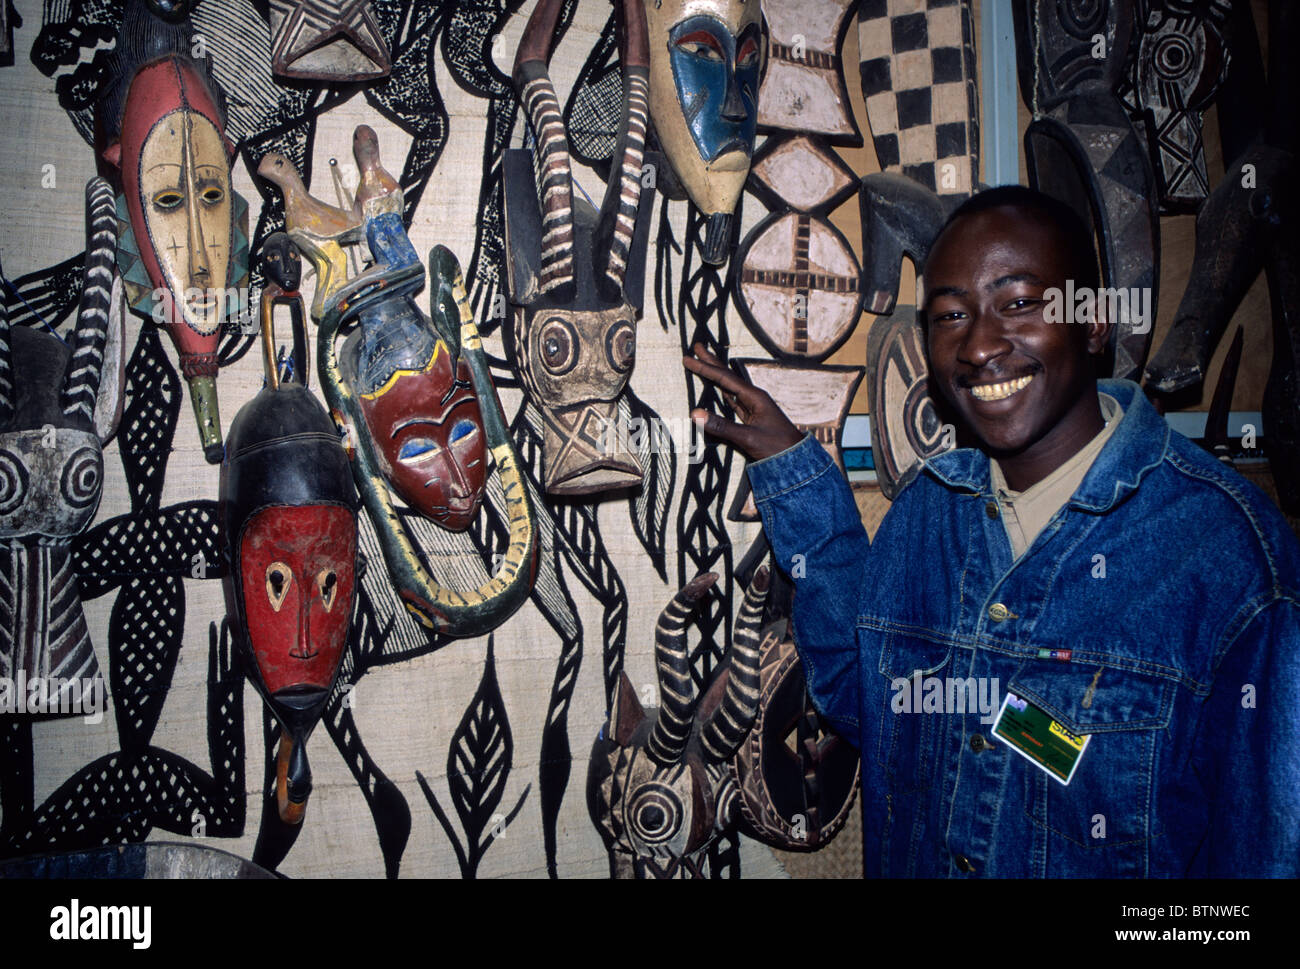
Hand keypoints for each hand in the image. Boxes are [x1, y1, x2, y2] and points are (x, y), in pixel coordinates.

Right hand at [682, 343, 803, 461]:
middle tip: (696, 346)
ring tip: (704, 364)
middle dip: (711, 362)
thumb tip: (695, 414)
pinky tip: (720, 390)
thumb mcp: (748, 437)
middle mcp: (754, 398)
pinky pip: (733, 401)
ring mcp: (754, 407)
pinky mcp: (752, 418)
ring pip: (729, 387)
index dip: (705, 368)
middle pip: (728, 376)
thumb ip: (721, 426)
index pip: (724, 379)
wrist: (796, 460)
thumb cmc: (777, 447)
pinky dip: (723, 393)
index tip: (688, 358)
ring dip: (716, 376)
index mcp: (755, 397)